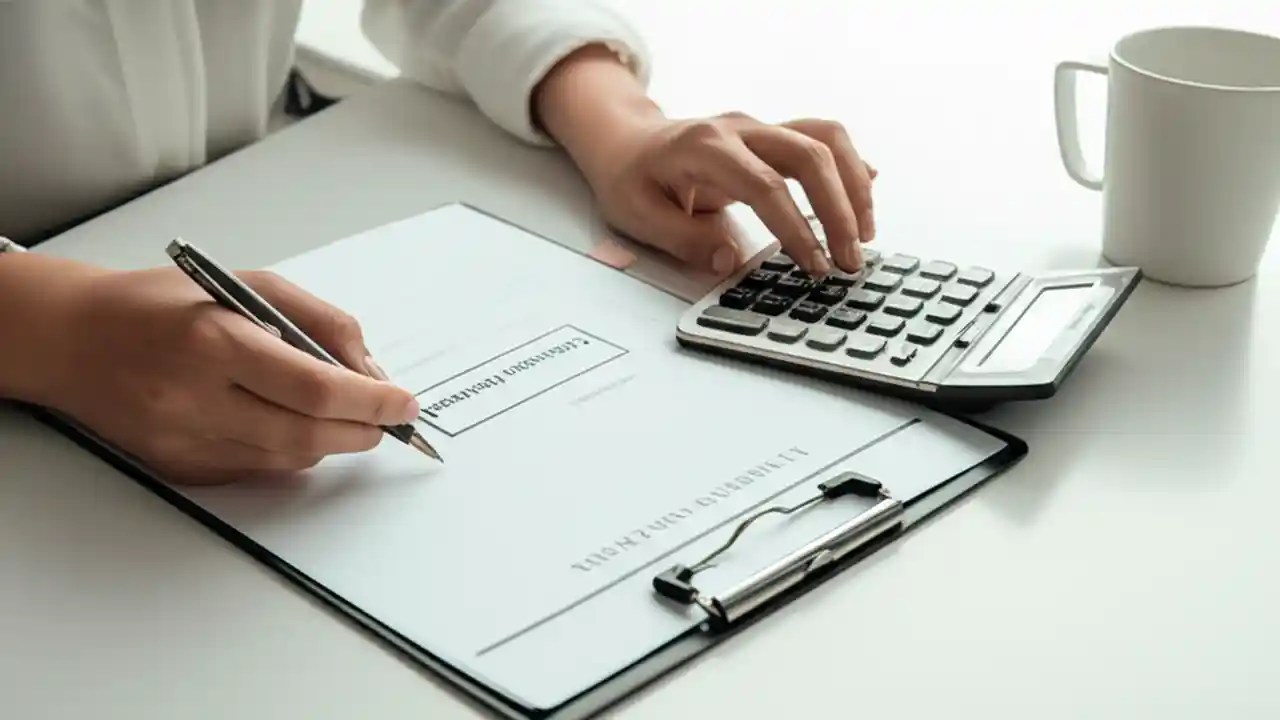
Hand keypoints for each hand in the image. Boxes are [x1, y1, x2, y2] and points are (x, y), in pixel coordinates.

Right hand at [46, 267, 418, 484]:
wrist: (75, 339)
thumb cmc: (165, 304)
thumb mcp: (249, 285)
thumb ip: (320, 323)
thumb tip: (371, 370)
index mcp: (216, 343)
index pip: (318, 390)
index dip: (373, 402)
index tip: (404, 403)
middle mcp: (196, 399)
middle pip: (309, 436)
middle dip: (363, 430)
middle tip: (386, 417)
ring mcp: (185, 441)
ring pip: (289, 459)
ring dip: (329, 440)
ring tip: (338, 413)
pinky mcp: (179, 468)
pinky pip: (257, 471)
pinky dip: (288, 450)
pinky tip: (285, 422)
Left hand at [533, 45, 877, 277]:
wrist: (627, 141)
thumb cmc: (631, 179)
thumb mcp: (638, 216)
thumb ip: (684, 239)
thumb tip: (731, 260)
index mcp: (705, 148)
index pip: (766, 186)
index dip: (797, 228)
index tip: (815, 266)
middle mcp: (740, 129)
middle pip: (810, 155)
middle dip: (839, 210)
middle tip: (849, 261)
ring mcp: (760, 128)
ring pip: (826, 139)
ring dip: (854, 185)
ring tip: (865, 236)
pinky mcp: (772, 135)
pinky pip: (823, 138)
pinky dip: (850, 163)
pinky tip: (868, 190)